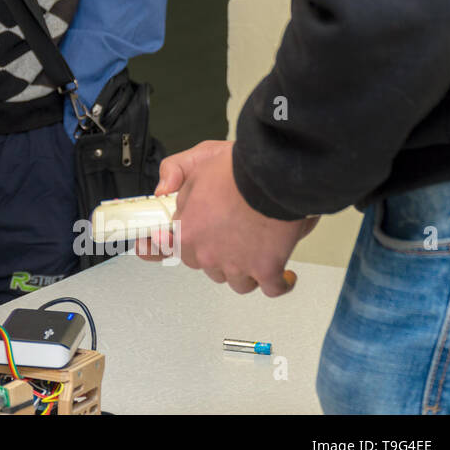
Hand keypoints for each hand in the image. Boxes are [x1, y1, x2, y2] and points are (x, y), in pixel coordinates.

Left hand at [134, 140, 317, 295]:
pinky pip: (273, 289)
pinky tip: (285, 276)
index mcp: (187, 231)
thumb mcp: (196, 160)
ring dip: (246, 272)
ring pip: (238, 282)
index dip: (182, 247)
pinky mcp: (266, 269)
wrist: (272, 175)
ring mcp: (237, 264)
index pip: (176, 250)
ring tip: (256, 255)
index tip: (182, 249)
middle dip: (218, 256)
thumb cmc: (238, 169)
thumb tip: (164, 191)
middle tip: (230, 240)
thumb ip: (175, 175)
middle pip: (208, 267)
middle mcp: (208, 253)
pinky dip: (281, 283)